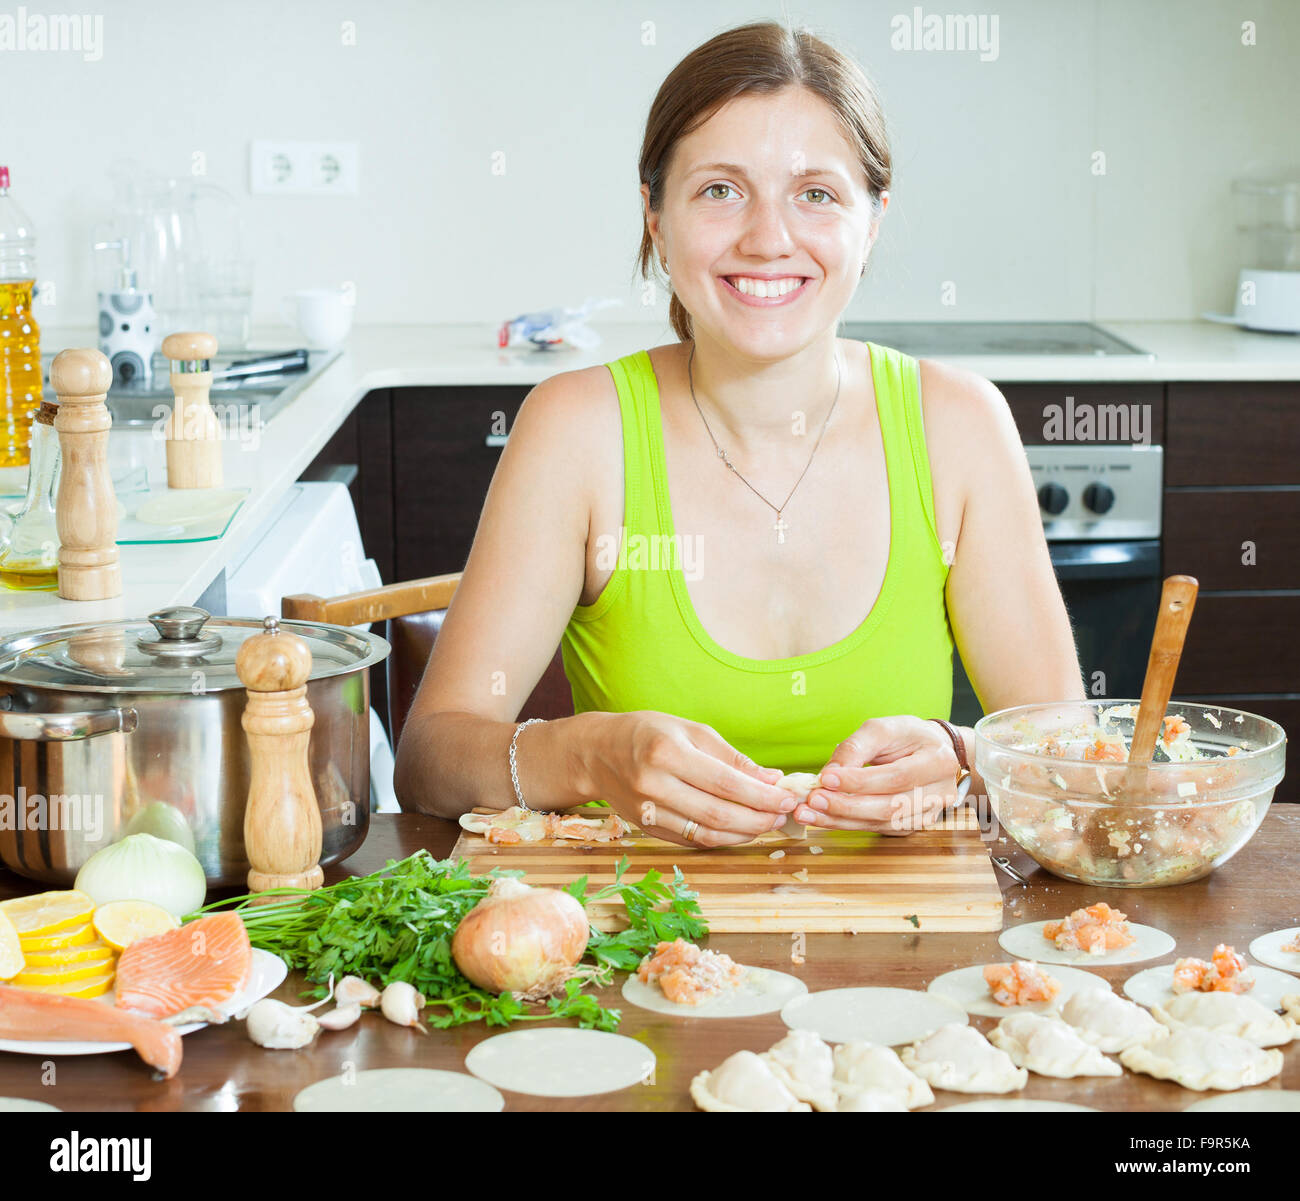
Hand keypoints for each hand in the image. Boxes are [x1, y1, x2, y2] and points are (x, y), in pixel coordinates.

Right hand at [583, 711, 798, 846]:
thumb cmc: (647, 733)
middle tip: (783, 815)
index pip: (724, 782)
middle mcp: (653, 784)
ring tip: (766, 826)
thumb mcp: (689, 730)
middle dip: (757, 818)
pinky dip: (720, 839)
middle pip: (716, 813)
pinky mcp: (645, 828)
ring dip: (742, 834)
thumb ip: (730, 757)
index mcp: (666, 752)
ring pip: (705, 833)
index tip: (787, 798)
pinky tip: (739, 831)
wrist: (595, 752)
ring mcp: (647, 810)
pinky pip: (690, 840)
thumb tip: (771, 779)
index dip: (760, 795)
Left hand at [794, 716, 963, 835]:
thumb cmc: (907, 737)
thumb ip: (857, 747)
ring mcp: (929, 813)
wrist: (931, 751)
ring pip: (882, 823)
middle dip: (847, 805)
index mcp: (938, 761)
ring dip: (841, 820)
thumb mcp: (884, 729)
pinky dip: (848, 824)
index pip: (896, 777)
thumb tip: (831, 772)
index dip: (860, 781)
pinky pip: (879, 829)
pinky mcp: (914, 825)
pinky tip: (824, 818)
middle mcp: (940, 792)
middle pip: (890, 806)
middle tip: (813, 799)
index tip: (826, 778)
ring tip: (809, 812)